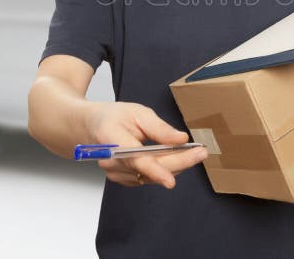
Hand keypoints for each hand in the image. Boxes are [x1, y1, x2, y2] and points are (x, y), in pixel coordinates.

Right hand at [87, 101, 207, 188]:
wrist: (93, 127)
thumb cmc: (114, 117)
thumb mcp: (138, 112)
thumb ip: (159, 128)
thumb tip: (180, 139)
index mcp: (112, 139)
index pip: (136, 160)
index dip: (155, 171)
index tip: (170, 181)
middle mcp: (111, 161)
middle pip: (150, 169)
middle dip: (179, 162)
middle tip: (201, 153)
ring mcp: (115, 173)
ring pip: (152, 176)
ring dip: (175, 166)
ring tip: (193, 153)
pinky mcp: (123, 178)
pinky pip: (148, 177)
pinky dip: (164, 169)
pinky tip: (175, 158)